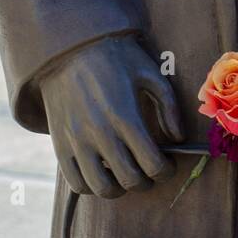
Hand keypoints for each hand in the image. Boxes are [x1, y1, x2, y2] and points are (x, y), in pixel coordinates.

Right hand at [38, 35, 183, 197]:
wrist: (70, 48)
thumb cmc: (115, 58)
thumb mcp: (150, 72)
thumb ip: (168, 105)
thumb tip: (177, 137)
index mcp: (125, 115)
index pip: (152, 164)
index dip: (165, 171)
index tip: (167, 165)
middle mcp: (100, 133)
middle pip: (130, 180)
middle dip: (147, 182)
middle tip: (149, 171)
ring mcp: (77, 142)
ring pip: (102, 188)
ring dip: (120, 189)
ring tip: (126, 175)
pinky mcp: (60, 145)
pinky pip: (76, 182)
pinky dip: (92, 186)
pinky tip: (102, 173)